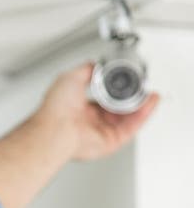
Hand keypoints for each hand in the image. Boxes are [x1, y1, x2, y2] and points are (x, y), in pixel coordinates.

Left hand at [36, 62, 159, 161]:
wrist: (56, 127)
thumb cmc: (56, 108)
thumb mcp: (71, 77)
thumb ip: (88, 70)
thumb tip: (98, 65)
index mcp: (82, 107)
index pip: (107, 99)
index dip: (120, 91)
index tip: (130, 82)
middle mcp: (92, 121)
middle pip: (121, 110)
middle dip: (134, 99)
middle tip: (144, 89)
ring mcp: (102, 131)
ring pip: (129, 119)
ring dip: (142, 106)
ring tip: (151, 95)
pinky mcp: (110, 142)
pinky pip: (131, 128)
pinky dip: (143, 116)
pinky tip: (149, 104)